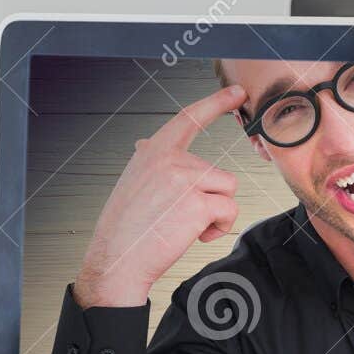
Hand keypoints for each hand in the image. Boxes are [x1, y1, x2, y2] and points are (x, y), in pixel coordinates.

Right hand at [73, 85, 246, 308]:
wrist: (118, 260)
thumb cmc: (125, 228)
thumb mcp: (131, 183)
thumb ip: (149, 162)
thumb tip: (146, 143)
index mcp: (153, 152)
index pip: (189, 118)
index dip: (216, 103)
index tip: (236, 93)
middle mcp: (169, 159)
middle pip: (215, 172)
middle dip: (207, 200)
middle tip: (179, 219)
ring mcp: (185, 179)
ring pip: (227, 189)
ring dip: (216, 212)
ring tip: (188, 226)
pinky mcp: (198, 202)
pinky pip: (229, 209)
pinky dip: (220, 227)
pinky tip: (197, 235)